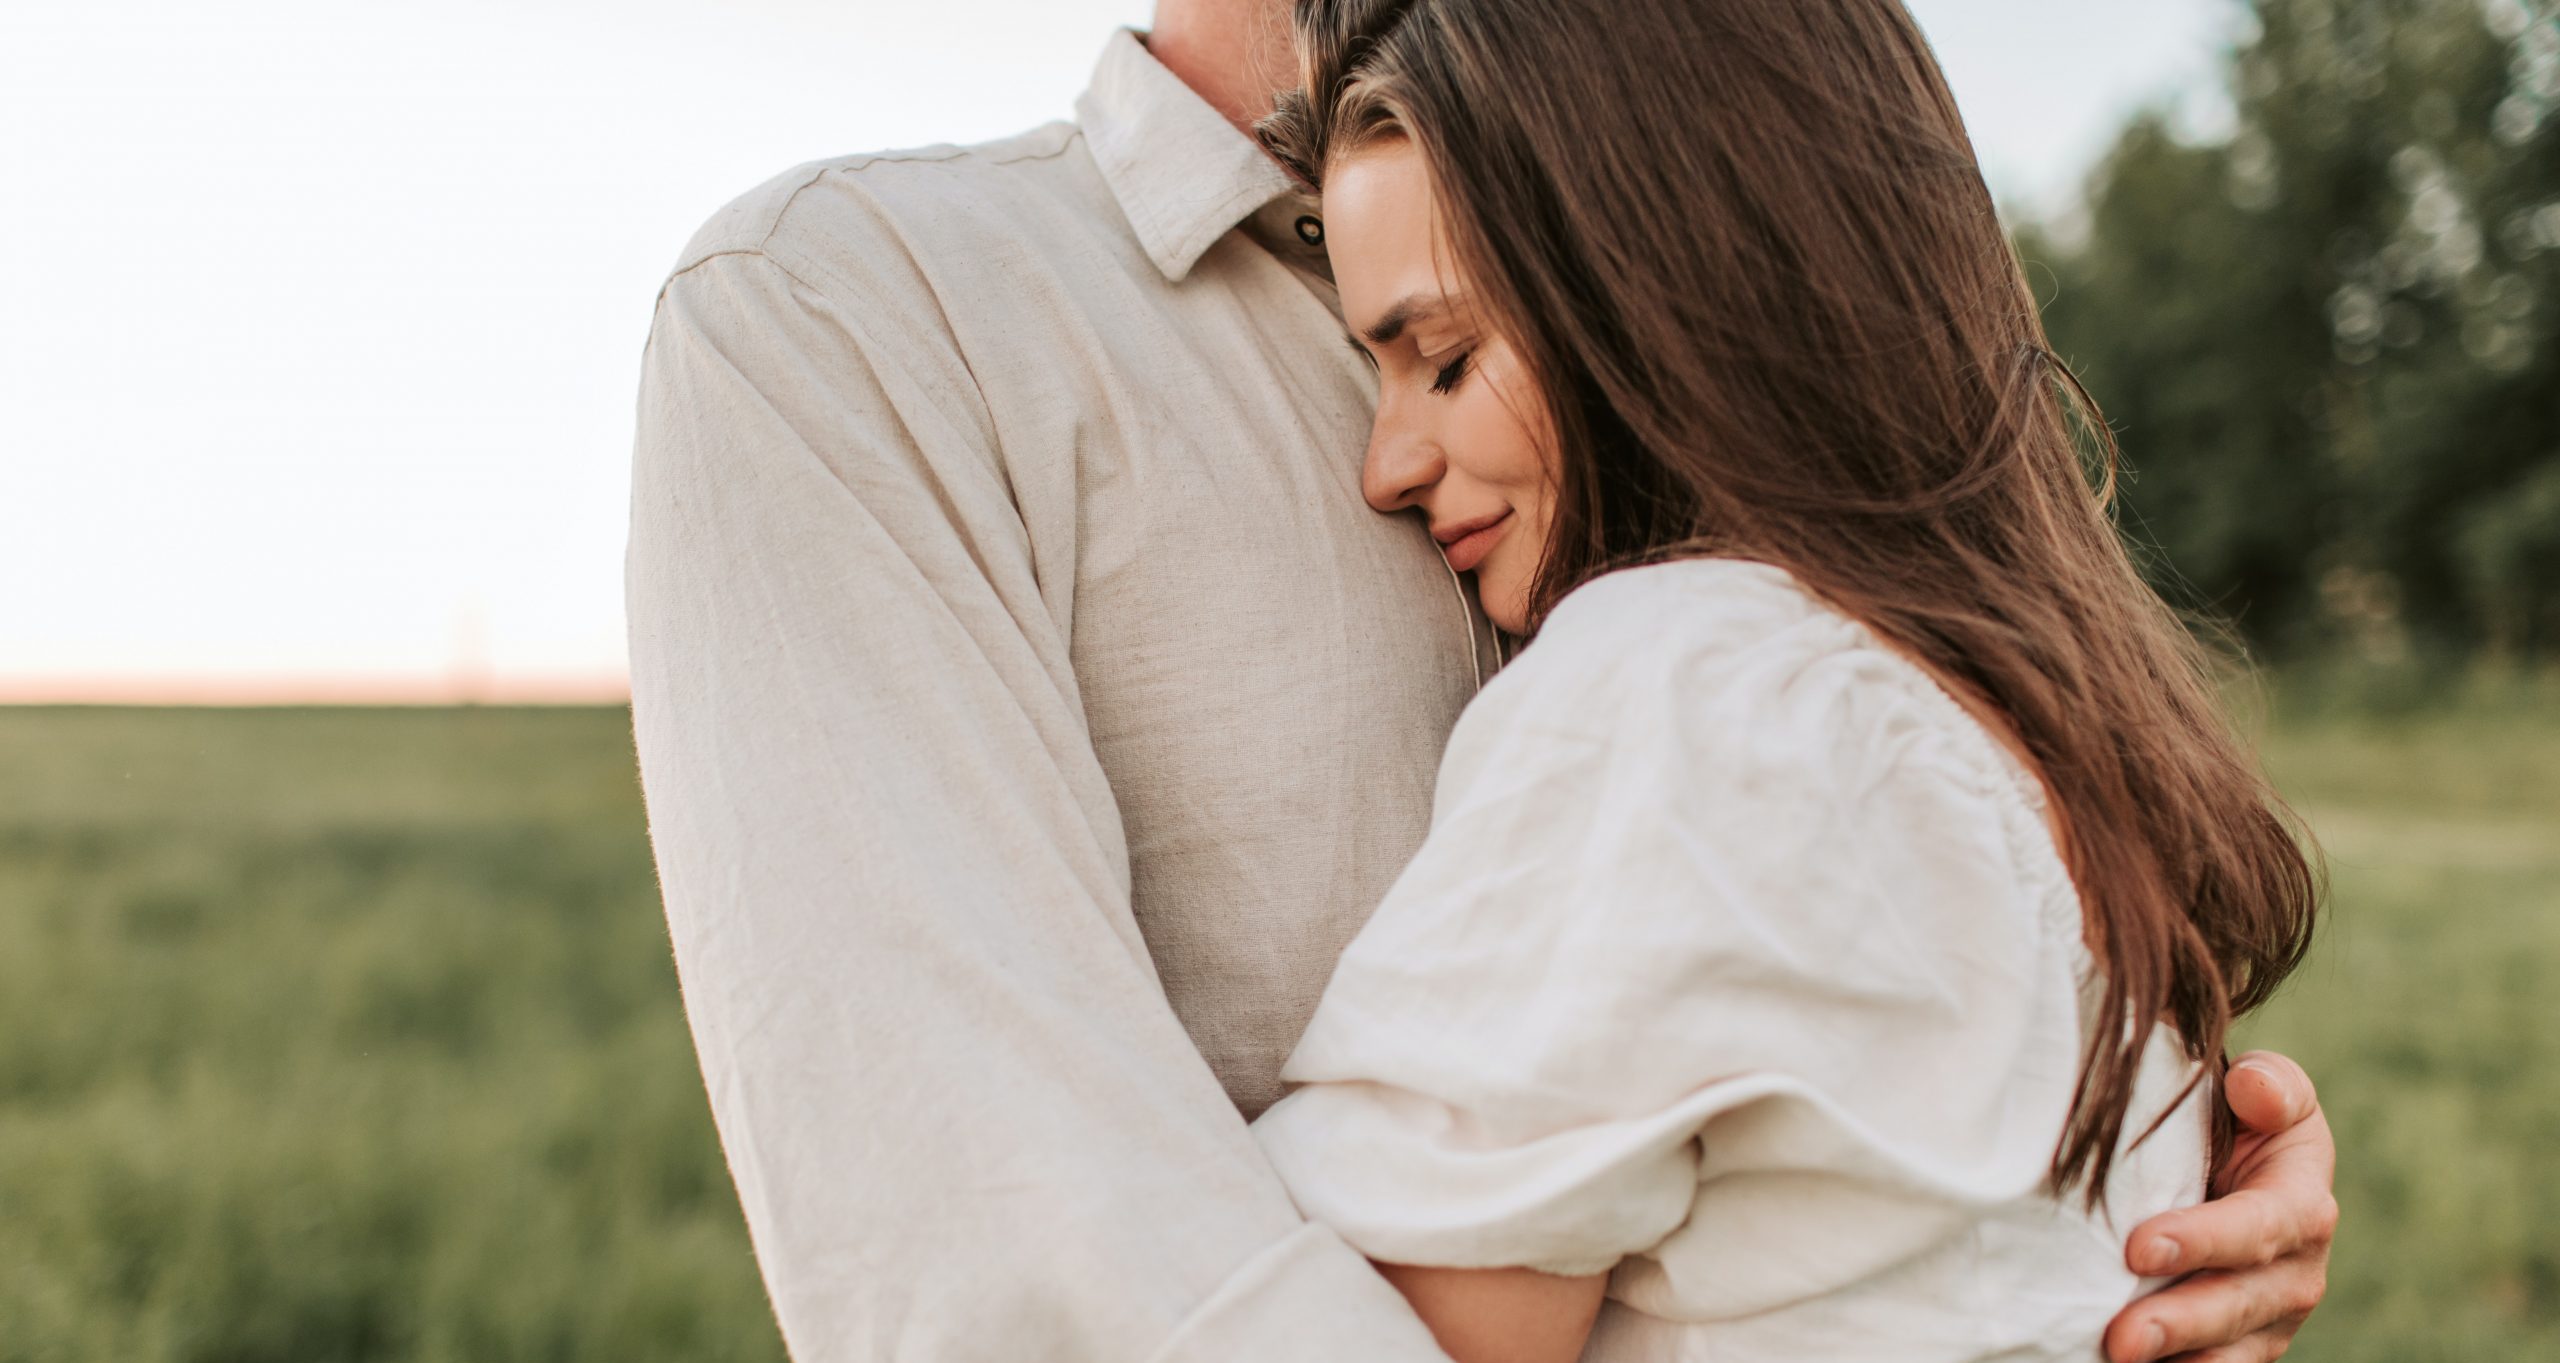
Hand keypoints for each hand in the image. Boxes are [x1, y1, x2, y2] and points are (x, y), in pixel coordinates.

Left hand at [2102, 1051, 2338, 1362]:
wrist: (2230, 1167)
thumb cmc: (2242, 1120)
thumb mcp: (2269, 1092)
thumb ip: (2271, 1087)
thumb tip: (2252, 1088)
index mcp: (2303, 1206)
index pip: (2259, 1228)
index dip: (2204, 1241)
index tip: (2139, 1248)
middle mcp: (2295, 1273)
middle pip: (2240, 1304)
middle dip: (2181, 1322)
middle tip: (2122, 1336)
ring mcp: (2267, 1319)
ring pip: (2227, 1352)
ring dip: (2175, 1357)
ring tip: (2118, 1357)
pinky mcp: (2236, 1346)